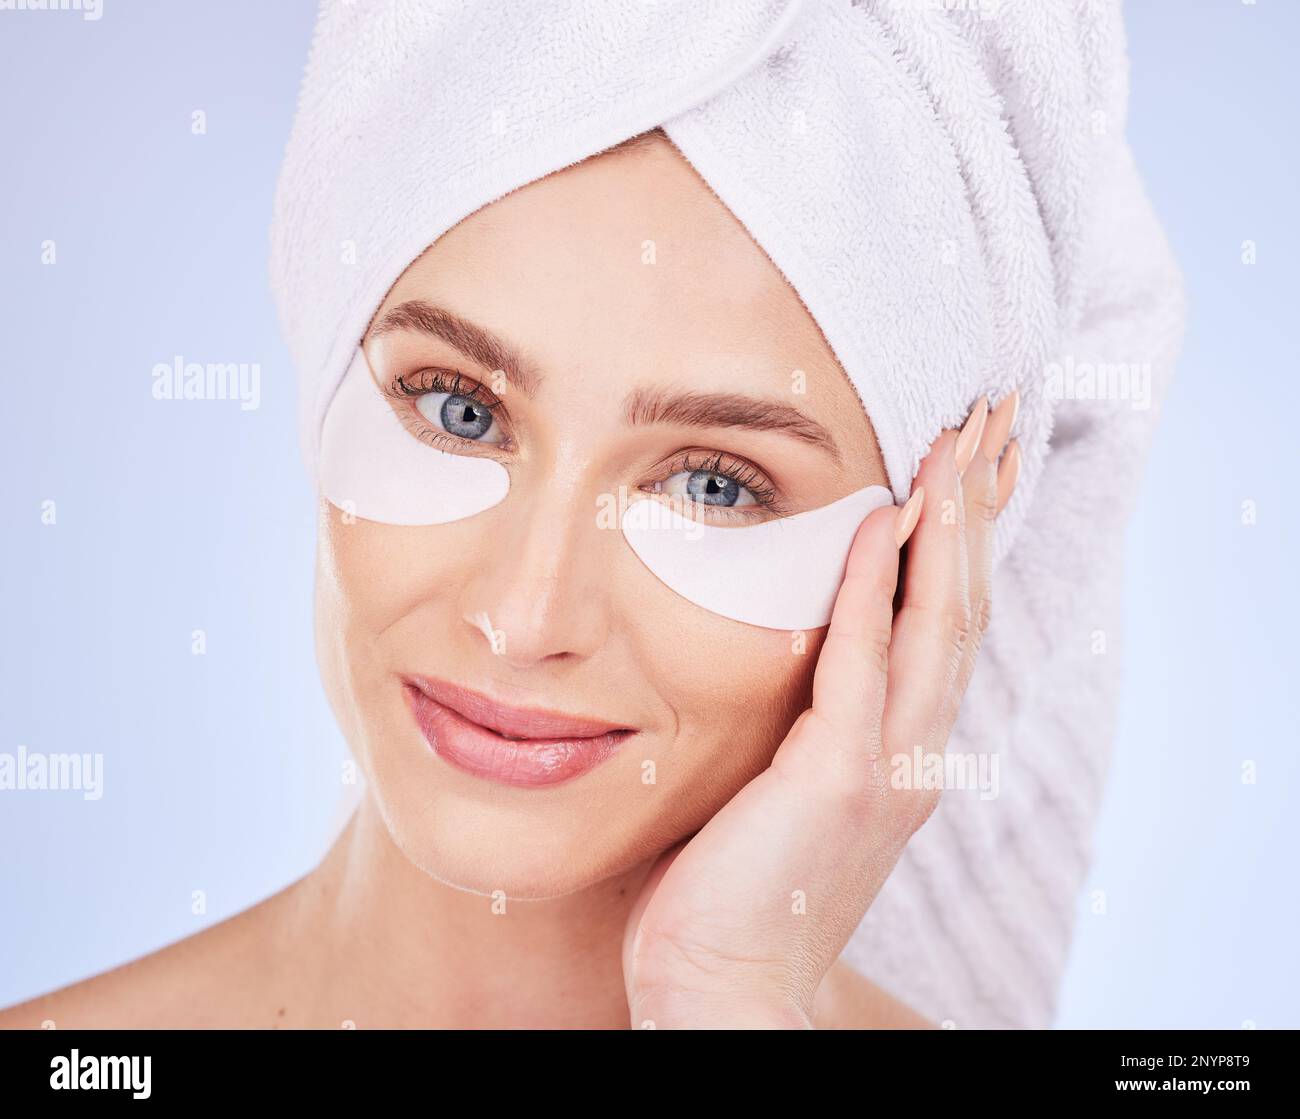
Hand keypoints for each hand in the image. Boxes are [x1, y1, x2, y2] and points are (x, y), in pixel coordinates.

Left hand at [621, 395, 1020, 1028]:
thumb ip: (810, 711)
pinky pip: (865, 662)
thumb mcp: (788, 782)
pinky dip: (877, 586)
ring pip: (937, 622)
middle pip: (964, 604)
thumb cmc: (740, 884)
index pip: (948, 620)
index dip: (964, 538)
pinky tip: (880, 520)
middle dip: (976, 508)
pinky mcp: (838, 777)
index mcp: (903, 747)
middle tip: (986, 421)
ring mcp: (886, 764)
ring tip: (955, 444)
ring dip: (948, 527)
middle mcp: (914, 749)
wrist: (727, 981)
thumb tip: (794, 642)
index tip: (968, 462)